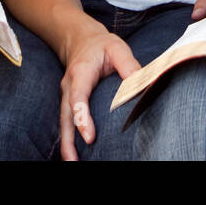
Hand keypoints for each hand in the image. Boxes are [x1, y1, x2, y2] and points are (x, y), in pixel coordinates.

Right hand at [58, 28, 139, 160]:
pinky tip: (75, 155)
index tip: (89, 136)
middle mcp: (68, 86)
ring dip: (66, 144)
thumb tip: (142, 85)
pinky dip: (69, 139)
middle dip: (69, 139)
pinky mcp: (67, 103)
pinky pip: (66, 123)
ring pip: (63, 123)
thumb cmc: (102, 46)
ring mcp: (65, 96)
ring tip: (72, 164)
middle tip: (74, 161)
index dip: (81, 116)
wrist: (81, 40)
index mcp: (81, 72)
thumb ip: (129, 65)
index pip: (78, 96)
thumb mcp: (117, 47)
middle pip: (65, 116)